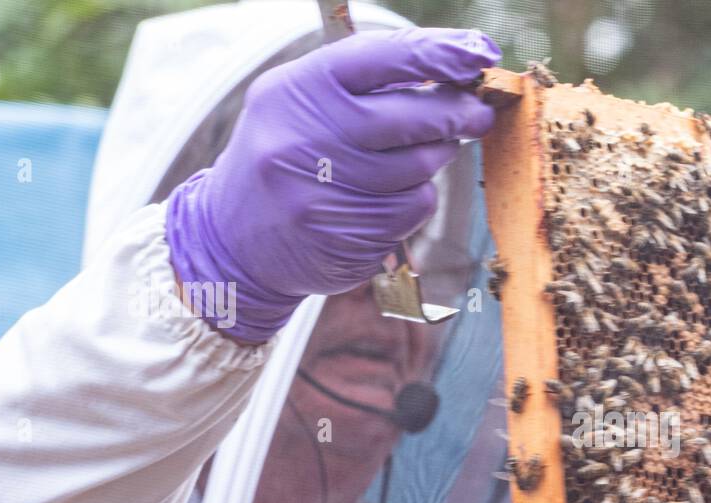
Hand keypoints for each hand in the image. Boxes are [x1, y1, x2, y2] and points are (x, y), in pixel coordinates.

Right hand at [166, 27, 500, 341]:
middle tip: (476, 114)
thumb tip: (448, 70)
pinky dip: (413, 201)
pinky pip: (412, 208)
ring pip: (419, 167)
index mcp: (297, 89)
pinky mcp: (346, 235)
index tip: (478, 54)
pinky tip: (387, 199)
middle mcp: (305, 137)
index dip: (438, 54)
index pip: (381, 58)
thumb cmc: (285, 158)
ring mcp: (324, 192)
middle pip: (411, 117)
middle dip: (455, 113)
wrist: (233, 240)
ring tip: (413, 158)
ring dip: (430, 161)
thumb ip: (363, 84)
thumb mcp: (301, 103)